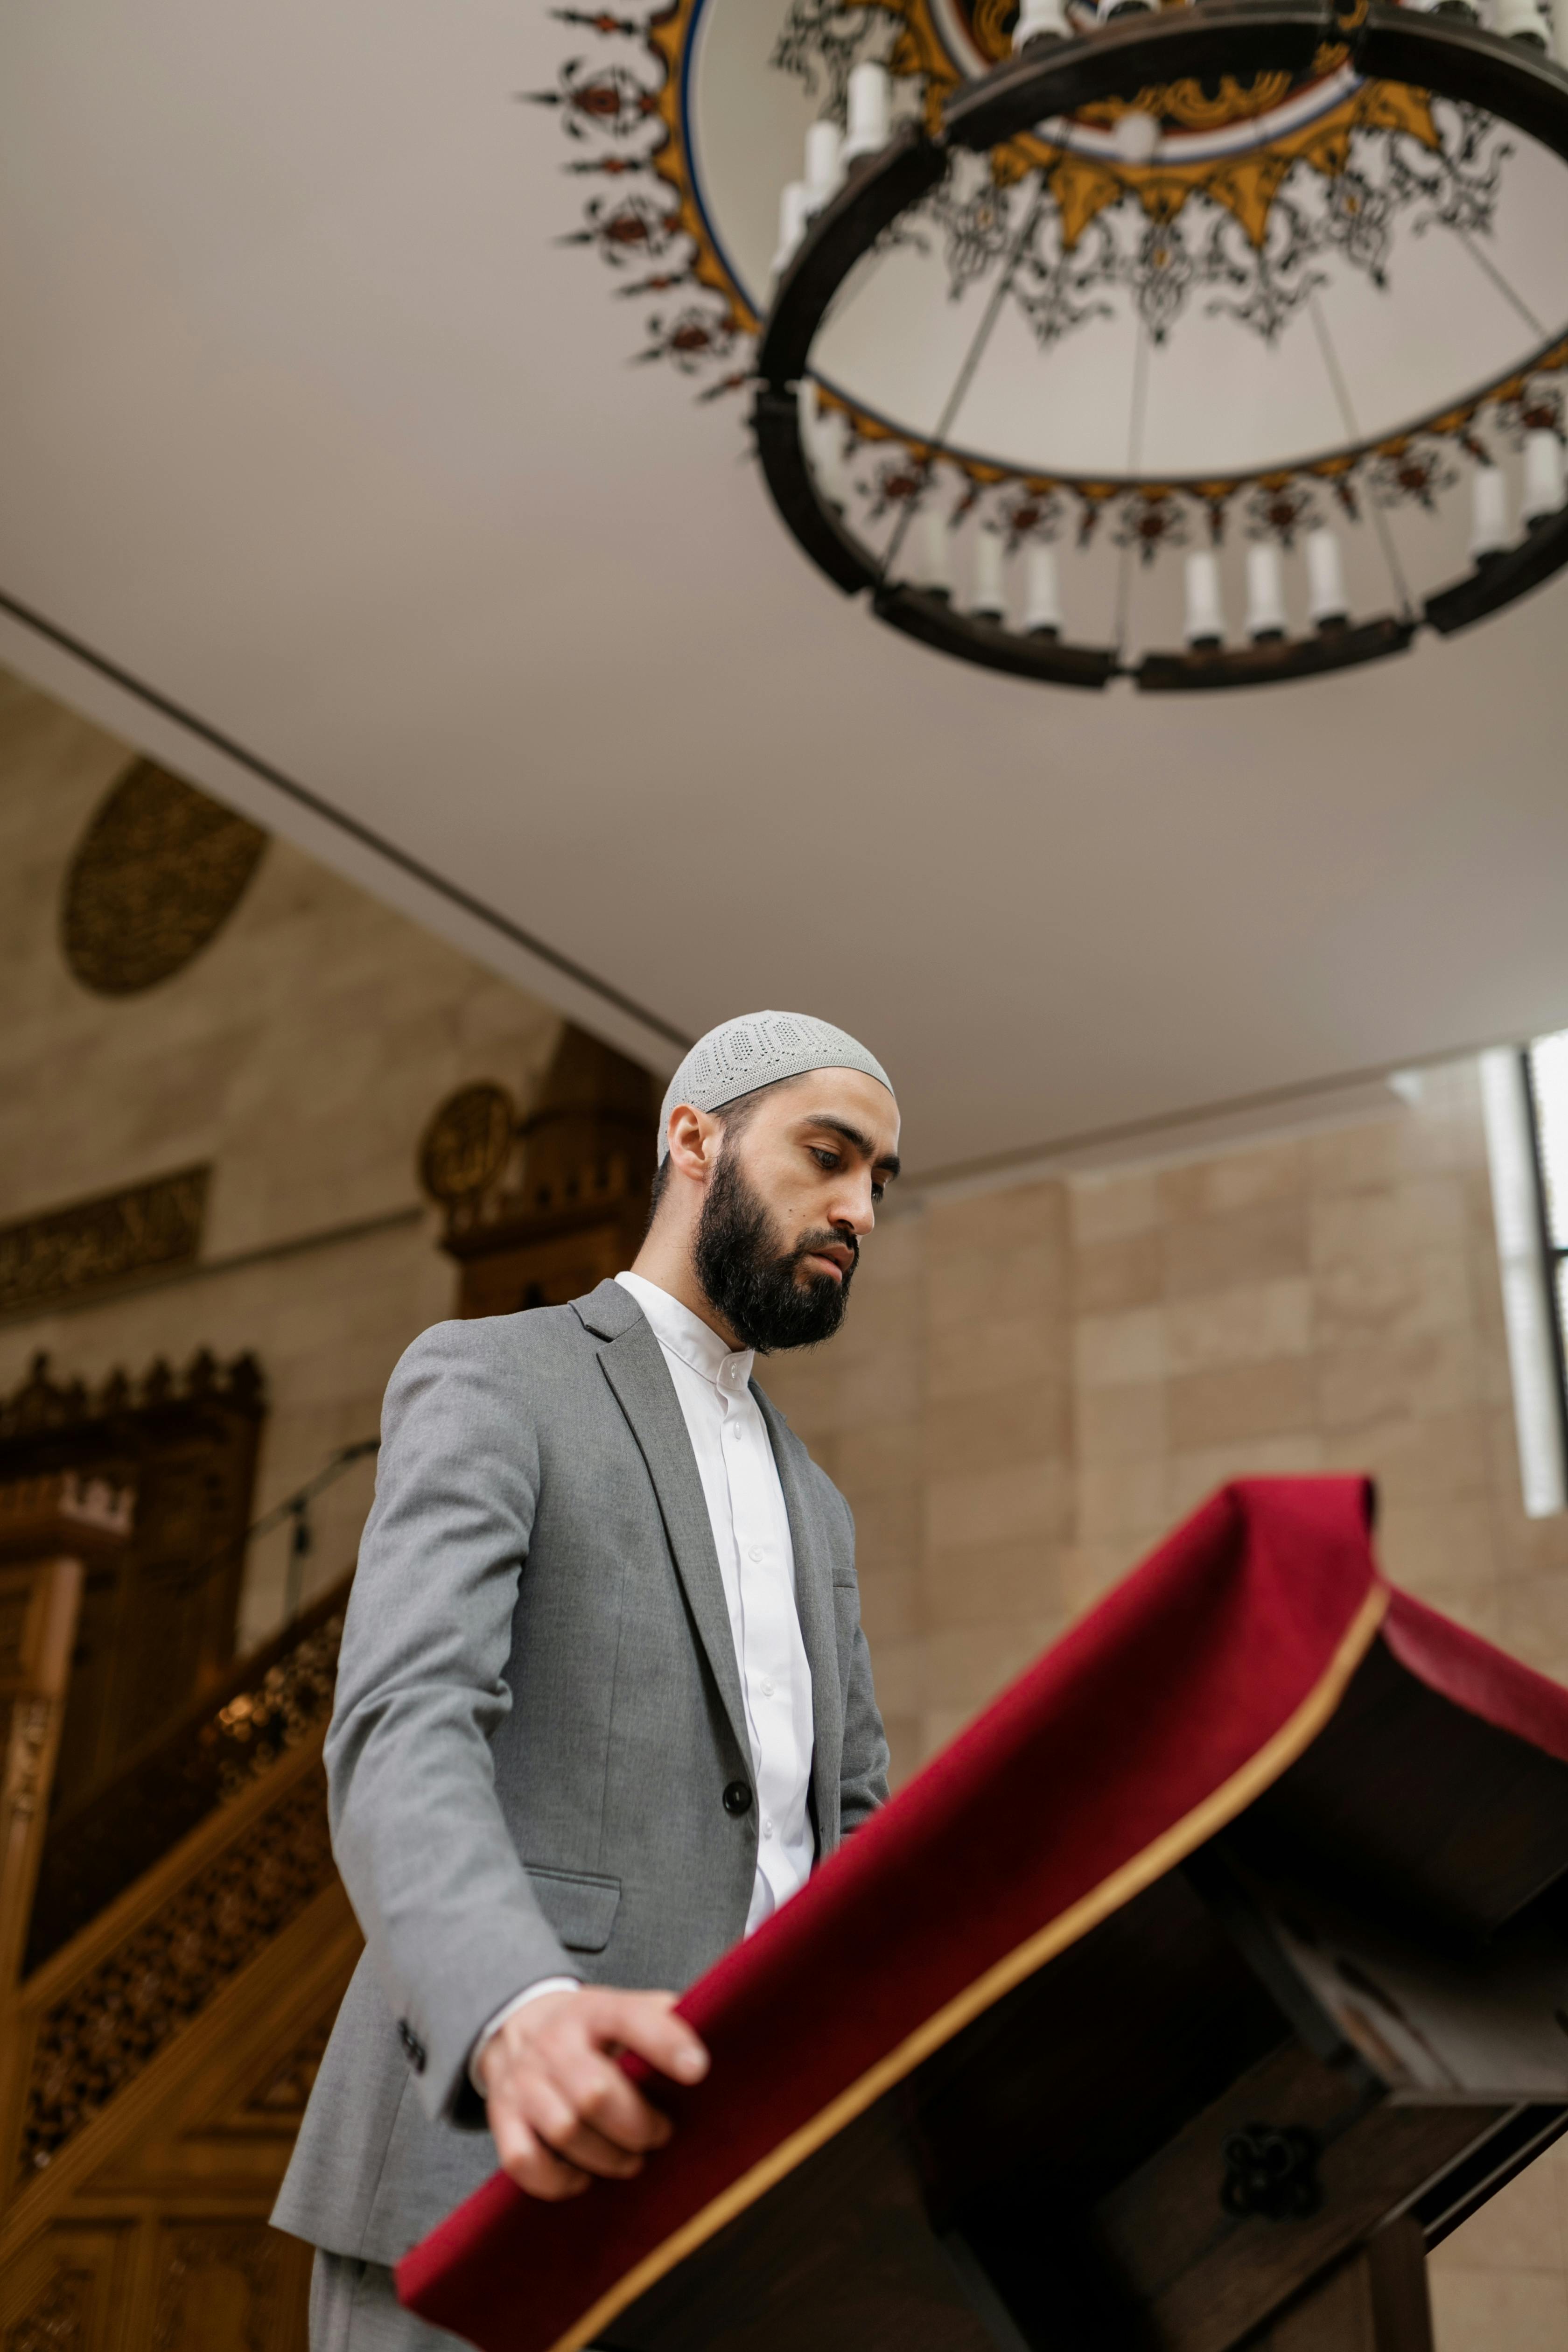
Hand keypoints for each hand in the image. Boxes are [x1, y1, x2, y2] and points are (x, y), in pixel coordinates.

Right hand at [478, 1987, 708, 2200]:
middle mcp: (554, 2043)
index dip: (665, 2044)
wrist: (515, 2025)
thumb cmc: (589, 2027)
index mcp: (594, 2011)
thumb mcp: (621, 2006)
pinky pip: (524, 2160)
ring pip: (565, 2131)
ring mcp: (523, 2082)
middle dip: (638, 2126)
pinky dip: (558, 2180)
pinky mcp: (503, 2117)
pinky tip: (582, 2177)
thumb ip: (662, 2016)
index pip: (630, 2018)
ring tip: (632, 2160)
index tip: (698, 2071)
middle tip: (661, 2135)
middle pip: (596, 2094)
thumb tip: (720, 2022)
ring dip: (607, 2157)